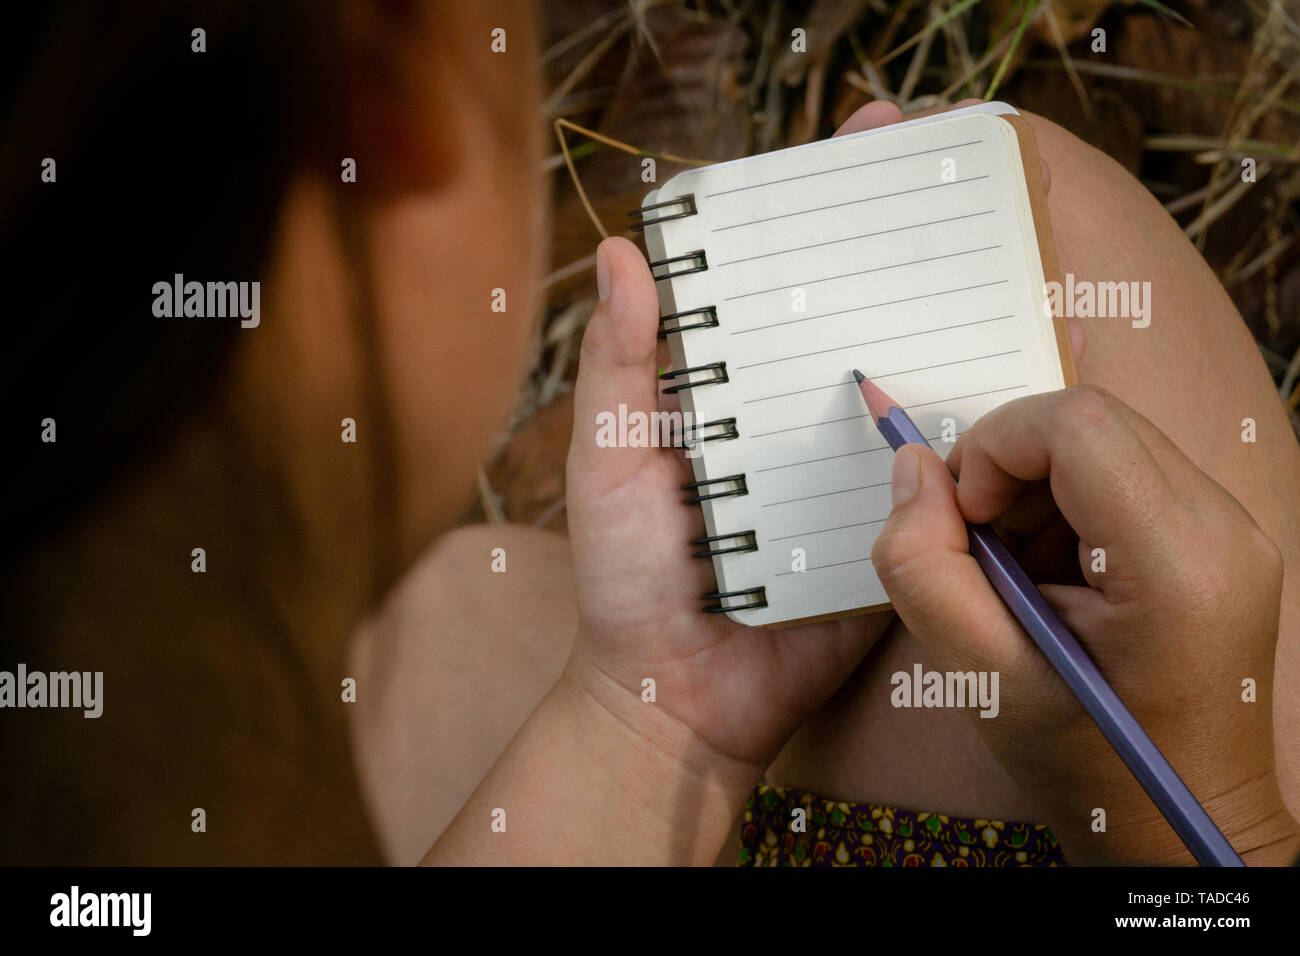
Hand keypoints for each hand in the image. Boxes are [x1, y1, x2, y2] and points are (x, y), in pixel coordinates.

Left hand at [561, 103, 940, 786]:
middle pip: (854, 330)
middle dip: (898, 266)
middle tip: (950, 197)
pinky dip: (968, 445)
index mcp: (731, 394)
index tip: (863, 147)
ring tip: (999, 272)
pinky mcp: (890, 535)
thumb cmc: (628, 578)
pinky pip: (937, 484)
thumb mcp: (607, 461)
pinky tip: (1011, 390)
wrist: (681, 699)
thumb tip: (620, 251)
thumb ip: (618, 368)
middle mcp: (795, 424)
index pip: (777, 291)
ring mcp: (849, 478)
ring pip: (907, 398)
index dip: (813, 223)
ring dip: (948, 343)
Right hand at [870, 384, 1299, 864]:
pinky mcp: (1220, 538)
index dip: (995, 449)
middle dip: (1010, 467)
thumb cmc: (1091, 764)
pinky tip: (1056, 577)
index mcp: (1177, 566)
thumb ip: (924, 566)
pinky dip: (1068, 507)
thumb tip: (912, 471)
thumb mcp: (981, 677)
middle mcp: (1223, 530)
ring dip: (1036, 490)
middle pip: (1091, 422)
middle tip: (984, 549)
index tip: (966, 519)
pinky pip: (1126, 473)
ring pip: (1105, 441)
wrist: (1182, 824)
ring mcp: (1232, 530)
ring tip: (1022, 576)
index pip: (1078, 423)